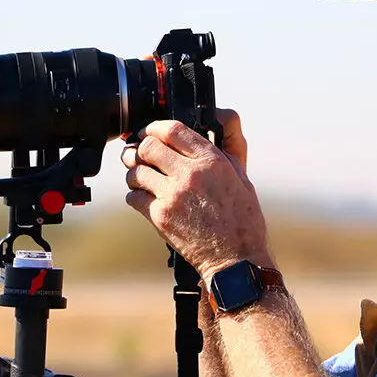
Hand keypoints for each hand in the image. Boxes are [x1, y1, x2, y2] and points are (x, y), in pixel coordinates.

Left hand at [121, 109, 273, 279]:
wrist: (235, 259)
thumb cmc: (242, 220)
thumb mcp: (242, 176)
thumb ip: (227, 146)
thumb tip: (221, 117)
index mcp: (212, 161)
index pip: (173, 129)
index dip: (155, 127)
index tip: (149, 131)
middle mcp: (190, 174)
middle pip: (148, 147)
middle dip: (140, 148)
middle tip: (139, 153)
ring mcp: (173, 195)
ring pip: (136, 171)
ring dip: (135, 172)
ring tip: (141, 177)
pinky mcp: (160, 217)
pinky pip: (134, 197)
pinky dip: (136, 195)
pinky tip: (144, 198)